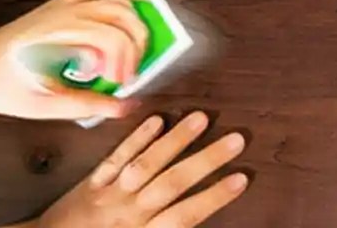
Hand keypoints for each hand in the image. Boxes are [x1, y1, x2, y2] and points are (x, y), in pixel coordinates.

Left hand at [0, 0, 147, 120]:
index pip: (110, 39)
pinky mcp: (63, 3)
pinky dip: (119, 0)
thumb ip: (88, 105)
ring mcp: (63, 5)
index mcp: (56, 37)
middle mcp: (62, 15)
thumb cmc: (4, 85)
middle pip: (121, 16)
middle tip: (130, 69)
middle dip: (136, 44)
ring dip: (133, 22)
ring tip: (131, 47)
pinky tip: (122, 21)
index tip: (121, 83)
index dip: (125, 62)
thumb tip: (126, 106)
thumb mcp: (44, 105)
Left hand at [34, 112, 247, 227]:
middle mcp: (130, 212)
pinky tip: (157, 119)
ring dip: (174, 141)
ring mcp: (111, 193)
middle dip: (206, 161)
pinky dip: (135, 139)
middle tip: (236, 139)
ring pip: (146, 164)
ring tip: (202, 118)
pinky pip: (115, 157)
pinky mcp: (94, 180)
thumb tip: (196, 221)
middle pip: (172, 184)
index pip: (185, 215)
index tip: (242, 178)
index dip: (214, 197)